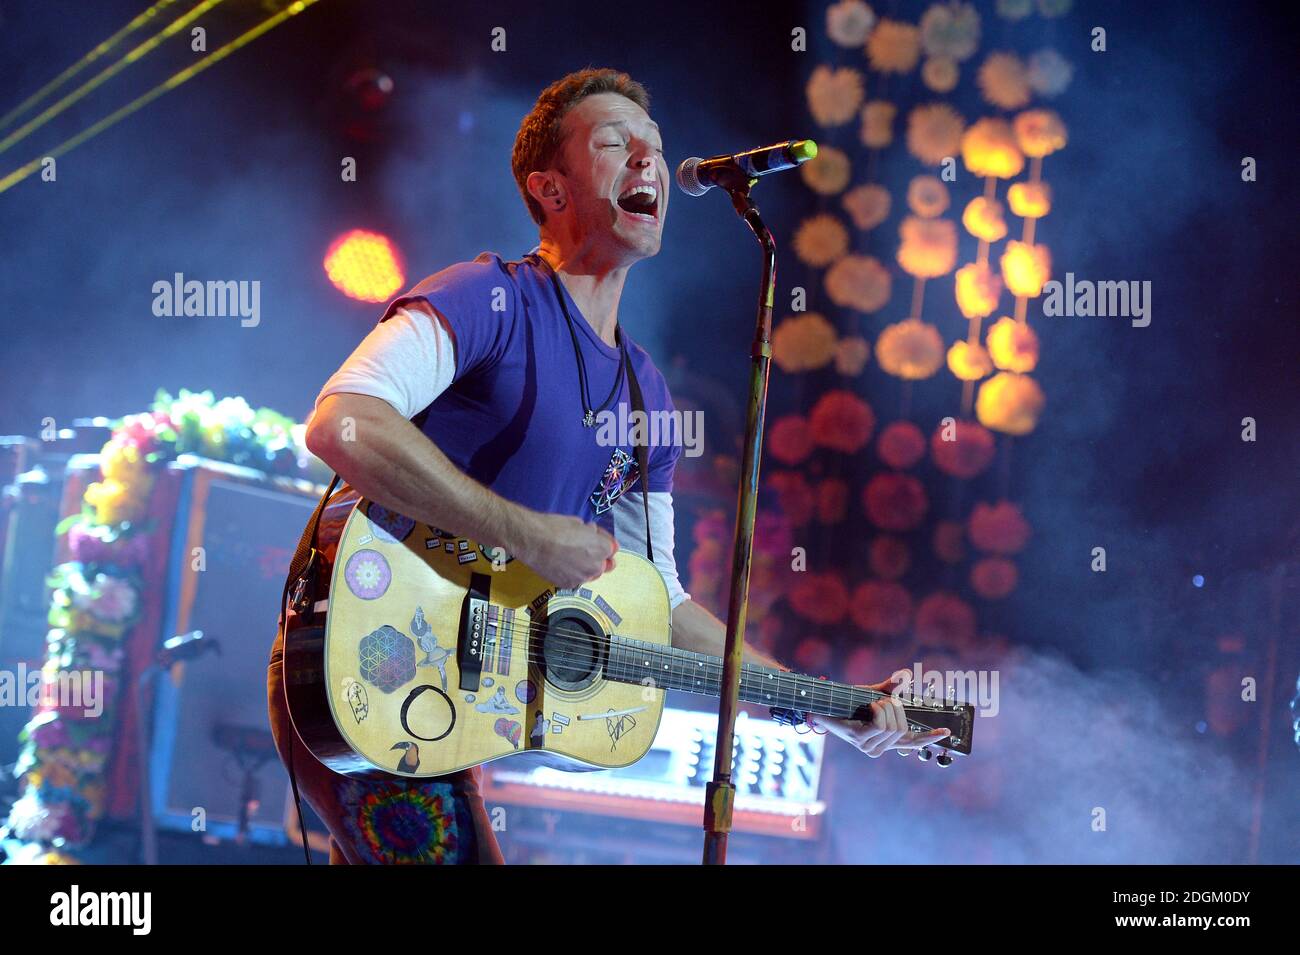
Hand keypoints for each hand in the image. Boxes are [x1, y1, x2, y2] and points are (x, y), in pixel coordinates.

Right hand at [513, 511, 617, 588]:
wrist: (533, 541)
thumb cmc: (555, 528)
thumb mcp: (578, 522)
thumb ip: (591, 533)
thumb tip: (592, 535)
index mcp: (603, 548)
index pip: (612, 548)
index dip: (602, 542)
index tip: (595, 539)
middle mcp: (597, 566)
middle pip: (603, 564)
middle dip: (596, 557)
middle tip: (581, 549)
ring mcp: (583, 578)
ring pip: (589, 574)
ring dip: (584, 567)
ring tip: (568, 557)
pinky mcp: (568, 585)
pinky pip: (575, 579)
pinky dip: (570, 574)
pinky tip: (559, 564)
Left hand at [813, 676, 950, 757]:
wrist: (824, 706)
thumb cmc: (848, 704)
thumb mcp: (874, 695)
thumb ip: (892, 688)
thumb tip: (908, 674)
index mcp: (885, 741)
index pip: (912, 743)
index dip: (929, 737)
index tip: (947, 731)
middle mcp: (878, 748)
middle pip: (902, 728)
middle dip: (896, 708)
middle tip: (882, 701)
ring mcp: (868, 746)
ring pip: (893, 726)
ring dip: (886, 707)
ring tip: (873, 703)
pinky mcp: (859, 739)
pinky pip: (880, 723)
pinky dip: (878, 709)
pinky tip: (870, 706)